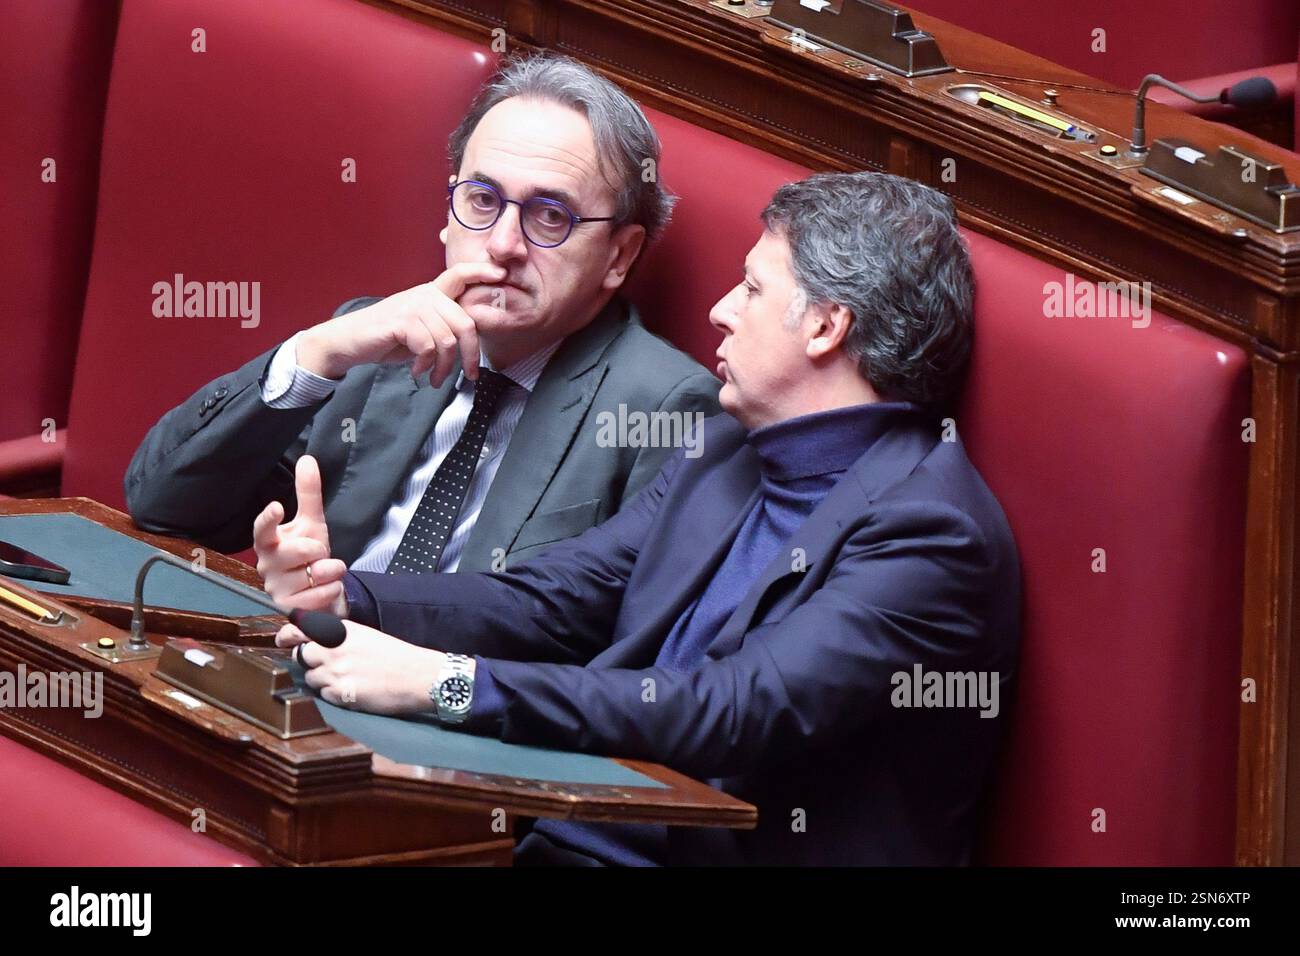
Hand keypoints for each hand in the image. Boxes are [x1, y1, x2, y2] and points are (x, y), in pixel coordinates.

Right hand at [253, 455, 347, 614]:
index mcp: (269, 543)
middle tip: (319, 552)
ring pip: (312, 575)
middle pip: (295, 551)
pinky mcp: (289, 610)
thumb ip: (308, 494)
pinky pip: (319, 595)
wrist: (321, 591)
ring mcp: (276, 590)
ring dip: (329, 571)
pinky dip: (331, 589)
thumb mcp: (312, 522)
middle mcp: (267, 566)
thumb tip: (307, 459)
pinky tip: (327, 587)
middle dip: (317, 549)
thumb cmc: (310, 555)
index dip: (268, 519)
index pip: (262, 529)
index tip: (276, 506)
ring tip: (326, 571)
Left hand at [278, 618, 444, 714]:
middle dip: (308, 661)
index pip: (301, 627)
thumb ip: (341, 637)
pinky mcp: (340, 693)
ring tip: (343, 680)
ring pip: (310, 678)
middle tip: (324, 665)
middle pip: (301, 654)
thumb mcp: (367, 636)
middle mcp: (334, 648)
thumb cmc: (398, 656)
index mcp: (342, 630)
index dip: (289, 634)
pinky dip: (332, 695)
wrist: (418, 676)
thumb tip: (317, 643)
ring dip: (321, 680)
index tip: (285, 639)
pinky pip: (323, 695)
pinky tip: (350, 691)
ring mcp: (336, 671)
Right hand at [295, 262, 506, 383]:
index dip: (481, 272)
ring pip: (448, 340)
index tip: (502, 274)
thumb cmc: (388, 338)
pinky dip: (425, 365)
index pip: (460, 274)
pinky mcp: (401, 320)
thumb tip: (471, 343)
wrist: (350, 342)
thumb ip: (444, 328)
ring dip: (444, 367)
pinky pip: (428, 347)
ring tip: (434, 378)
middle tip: (470, 375)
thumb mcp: (422, 330)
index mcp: (432, 293)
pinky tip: (417, 371)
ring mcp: (413, 305)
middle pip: (465, 322)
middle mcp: (425, 294)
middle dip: (472, 355)